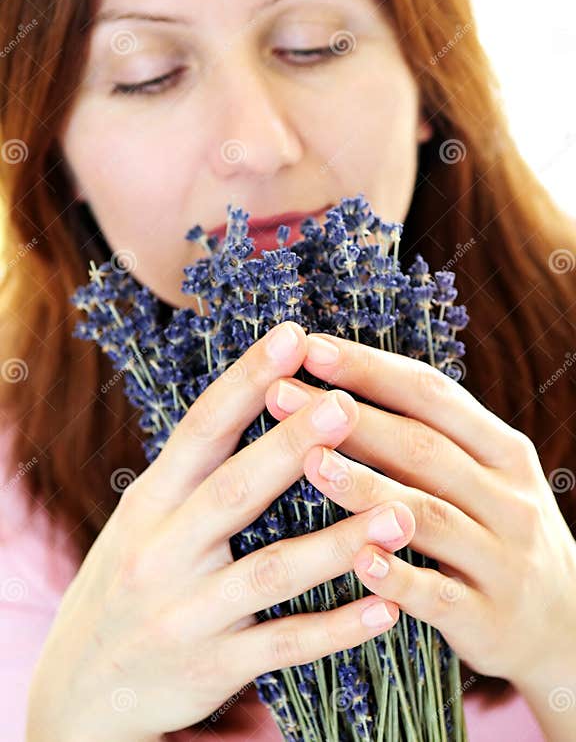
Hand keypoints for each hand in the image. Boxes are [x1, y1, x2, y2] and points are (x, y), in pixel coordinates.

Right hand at [26, 322, 414, 741]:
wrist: (80, 687)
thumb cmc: (130, 579)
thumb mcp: (147, 516)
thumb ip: (197, 469)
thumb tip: (261, 394)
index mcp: (151, 501)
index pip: (201, 429)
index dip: (245, 380)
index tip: (292, 337)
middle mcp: (163, 551)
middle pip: (234, 490)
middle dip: (291, 445)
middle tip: (347, 405)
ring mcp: (187, 613)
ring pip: (270, 572)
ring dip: (338, 543)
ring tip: (400, 514)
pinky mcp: (211, 667)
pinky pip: (284, 646)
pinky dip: (337, 627)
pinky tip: (387, 606)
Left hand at [265, 332, 575, 689]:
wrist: (568, 625)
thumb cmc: (501, 532)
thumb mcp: (486, 476)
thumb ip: (431, 436)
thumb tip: (343, 387)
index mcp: (502, 450)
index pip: (431, 394)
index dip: (368, 368)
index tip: (309, 347)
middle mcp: (508, 497)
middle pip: (421, 447)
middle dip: (347, 417)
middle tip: (280, 395)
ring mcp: (503, 558)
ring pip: (429, 515)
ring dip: (364, 487)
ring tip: (308, 462)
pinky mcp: (490, 617)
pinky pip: (438, 595)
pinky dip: (397, 577)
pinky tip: (357, 559)